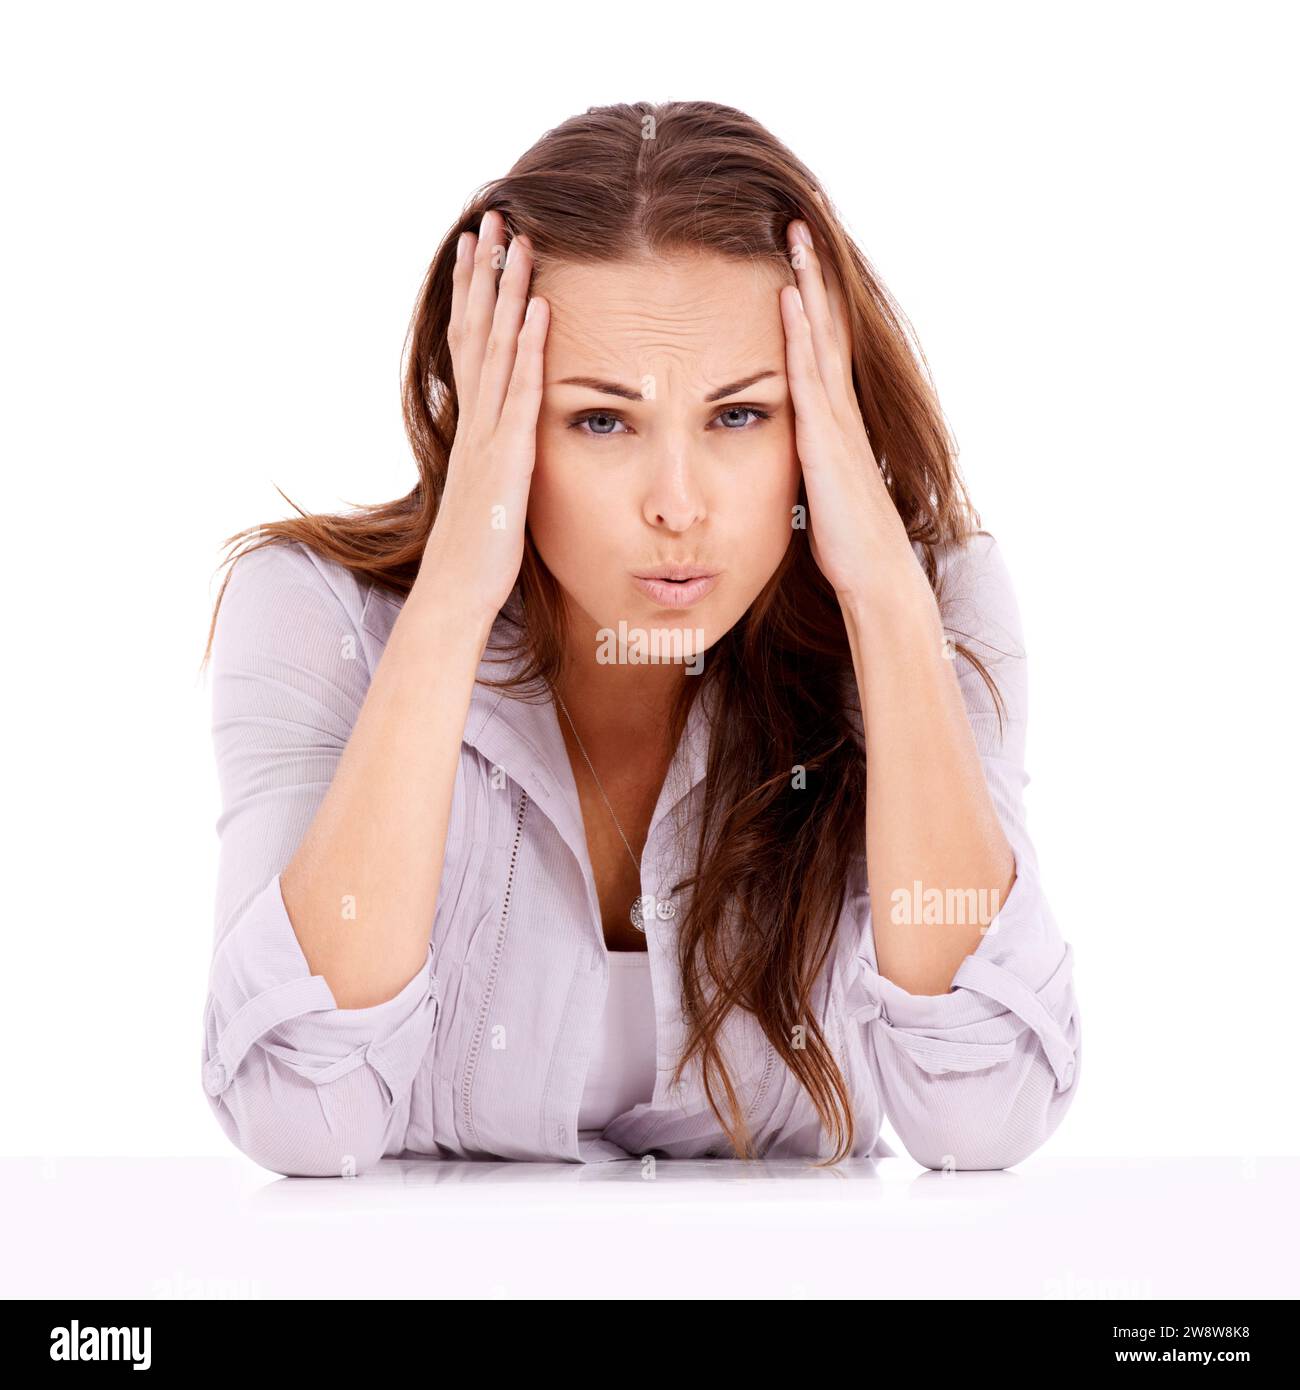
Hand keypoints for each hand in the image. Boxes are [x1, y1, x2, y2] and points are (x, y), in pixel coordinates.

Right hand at [419, 209, 548, 619]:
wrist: (456, 591)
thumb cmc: (476, 553)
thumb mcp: (489, 494)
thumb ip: (497, 460)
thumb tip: (509, 444)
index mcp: (472, 426)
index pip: (470, 345)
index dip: (474, 295)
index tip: (479, 249)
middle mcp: (474, 420)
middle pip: (476, 331)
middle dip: (484, 274)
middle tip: (491, 219)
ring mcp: (487, 435)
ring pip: (495, 349)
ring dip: (506, 293)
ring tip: (514, 241)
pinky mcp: (507, 457)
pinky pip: (519, 392)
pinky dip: (529, 348)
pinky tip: (541, 309)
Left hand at [779, 219, 928, 613]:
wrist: (876, 577)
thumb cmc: (850, 544)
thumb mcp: (823, 490)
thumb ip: (811, 460)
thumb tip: (794, 450)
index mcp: (839, 420)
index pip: (825, 344)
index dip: (816, 297)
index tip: (802, 253)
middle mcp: (842, 410)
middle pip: (828, 324)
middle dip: (815, 269)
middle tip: (803, 215)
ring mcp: (837, 421)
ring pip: (821, 337)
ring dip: (809, 283)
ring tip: (795, 233)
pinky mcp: (825, 441)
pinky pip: (809, 376)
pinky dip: (798, 334)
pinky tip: (786, 298)